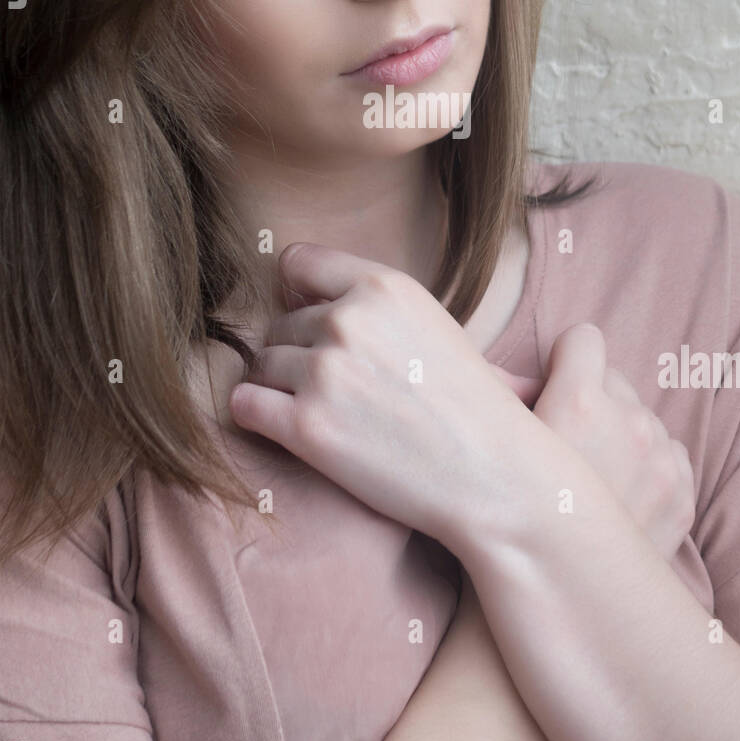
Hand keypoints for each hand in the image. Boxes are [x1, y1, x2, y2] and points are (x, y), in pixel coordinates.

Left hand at [228, 243, 548, 553]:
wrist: (494, 477)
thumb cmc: (467, 405)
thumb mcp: (429, 324)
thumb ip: (370, 304)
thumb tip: (295, 291)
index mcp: (384, 287)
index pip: (298, 263)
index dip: (297, 294)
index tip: (308, 321)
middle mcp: (349, 320)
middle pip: (279, 324)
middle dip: (296, 353)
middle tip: (336, 389)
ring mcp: (325, 373)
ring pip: (261, 365)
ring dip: (278, 387)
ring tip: (320, 412)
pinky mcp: (307, 428)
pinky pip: (245, 405)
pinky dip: (254, 415)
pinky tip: (283, 428)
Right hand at [513, 324, 694, 559]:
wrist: (546, 602)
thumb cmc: (503, 525)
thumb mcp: (493, 446)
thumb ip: (501, 395)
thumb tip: (503, 374)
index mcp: (579, 401)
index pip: (585, 338)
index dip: (565, 360)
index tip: (554, 384)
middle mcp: (628, 424)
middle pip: (616, 380)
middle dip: (594, 401)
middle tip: (568, 444)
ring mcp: (661, 462)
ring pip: (646, 419)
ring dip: (624, 436)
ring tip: (594, 478)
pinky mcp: (680, 498)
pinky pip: (673, 456)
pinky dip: (651, 468)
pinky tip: (621, 497)